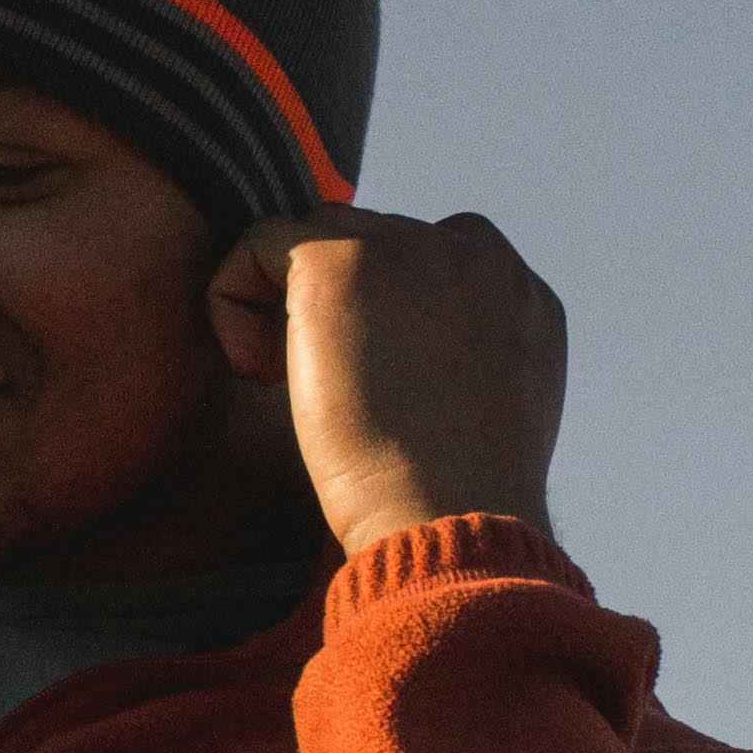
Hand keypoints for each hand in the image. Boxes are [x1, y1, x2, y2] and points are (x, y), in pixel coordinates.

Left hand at [208, 210, 566, 550]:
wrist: (447, 515)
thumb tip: (393, 348)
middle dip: (339, 308)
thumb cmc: (454, 499)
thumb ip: (456, 357)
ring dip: (290, 304)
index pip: (431, 262)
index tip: (379, 385)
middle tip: (336, 392)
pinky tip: (259, 374)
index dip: (386, 314)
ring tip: (294, 384)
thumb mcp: (480, 414)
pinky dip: (234, 302)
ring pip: (317, 237)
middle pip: (371, 242)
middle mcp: (475, 254)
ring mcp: (409, 246)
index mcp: (518, 293)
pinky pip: (257, 244)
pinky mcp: (339, 260)